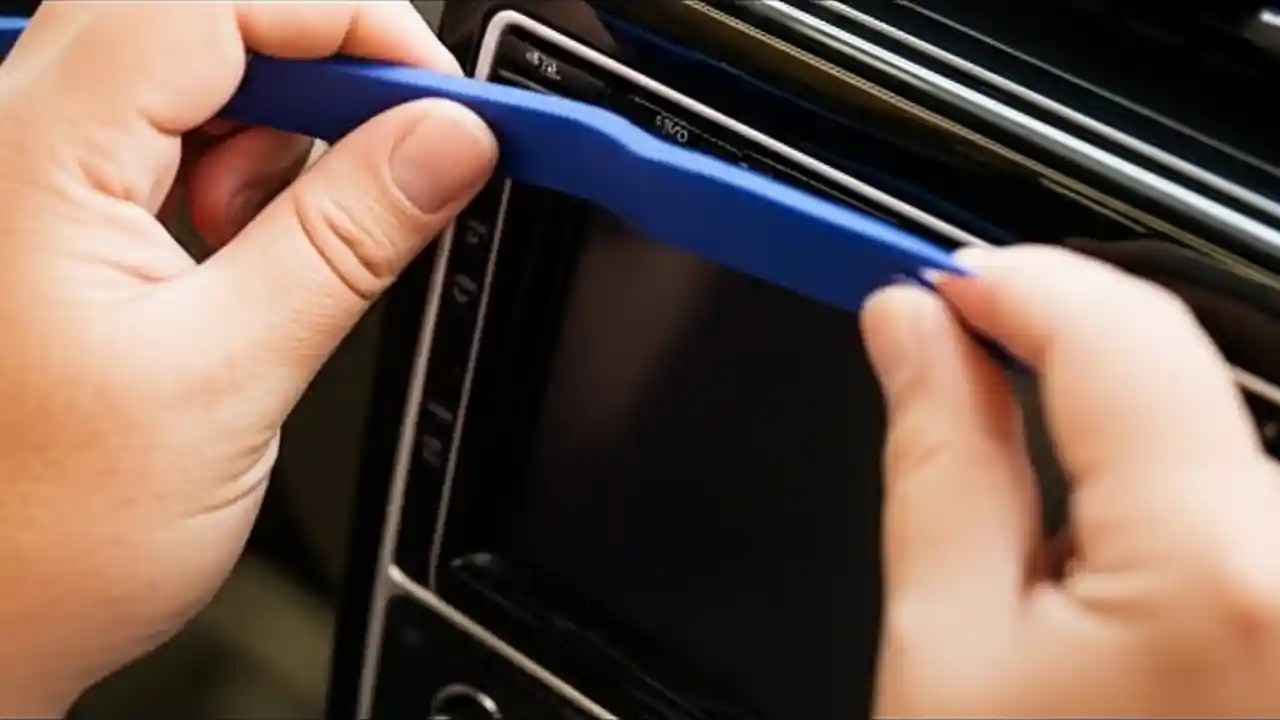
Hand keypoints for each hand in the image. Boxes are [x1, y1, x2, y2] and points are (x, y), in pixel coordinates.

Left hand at [0, 3, 495, 712]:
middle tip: (387, 164)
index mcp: (32, 158)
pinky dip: (229, 179)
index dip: (350, 21)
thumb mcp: (228, 379)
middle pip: (196, 19)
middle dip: (316, 82)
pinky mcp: (42, 213)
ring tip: (275, 250)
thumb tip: (447, 144)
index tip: (439, 95)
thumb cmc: (34, 537)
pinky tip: (230, 254)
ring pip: (182, 74)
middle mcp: (9, 142)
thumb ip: (346, 242)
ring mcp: (19, 175)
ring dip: (270, 138)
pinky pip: (158, 138)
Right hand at [861, 245, 1279, 715]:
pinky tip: (1099, 538)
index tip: (936, 281)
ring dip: (1110, 416)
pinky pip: (1241, 496)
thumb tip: (912, 329)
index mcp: (1219, 573)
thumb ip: (938, 465)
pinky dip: (1162, 481)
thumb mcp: (947, 644)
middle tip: (949, 353)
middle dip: (1055, 345)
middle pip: (1173, 368)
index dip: (1012, 283)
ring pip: (1208, 424)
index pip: (1121, 335)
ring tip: (1021, 480)